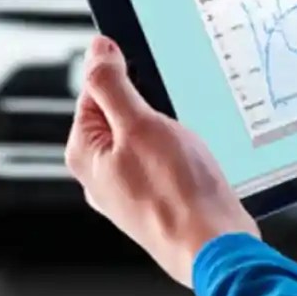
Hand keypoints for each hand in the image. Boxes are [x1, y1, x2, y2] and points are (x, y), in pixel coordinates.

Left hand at [65, 36, 259, 286]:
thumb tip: (97, 51)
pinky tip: (194, 163)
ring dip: (169, 130)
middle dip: (151, 107)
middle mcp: (101, 173)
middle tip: (172, 121)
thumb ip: (112, 84)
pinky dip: (180, 152)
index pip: (94, 91)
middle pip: (121, 113)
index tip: (149, 80)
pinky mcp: (155, 197)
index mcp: (85, 152)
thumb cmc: (175, 194)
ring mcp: (128, 187)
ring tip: (185, 147)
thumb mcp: (138, 124)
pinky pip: (163, 158)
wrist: (211, 244)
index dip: (124, 78)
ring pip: (146, 136)